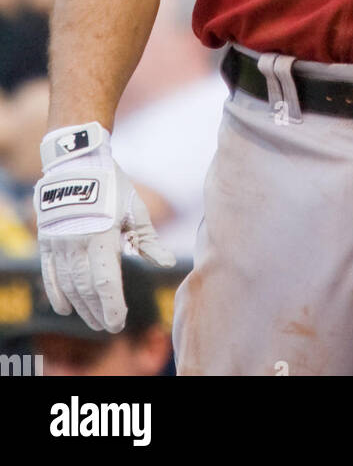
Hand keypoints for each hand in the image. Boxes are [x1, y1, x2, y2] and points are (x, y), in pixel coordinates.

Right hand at [33, 122, 174, 332]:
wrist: (78, 163)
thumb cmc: (113, 186)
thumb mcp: (135, 209)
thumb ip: (148, 240)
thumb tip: (166, 264)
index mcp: (102, 236)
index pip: (105, 282)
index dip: (111, 306)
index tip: (119, 324)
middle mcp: (77, 243)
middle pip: (87, 289)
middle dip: (98, 312)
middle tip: (109, 327)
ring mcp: (59, 243)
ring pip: (69, 286)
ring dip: (81, 307)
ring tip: (93, 321)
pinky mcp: (47, 241)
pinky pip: (50, 275)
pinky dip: (56, 294)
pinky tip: (66, 308)